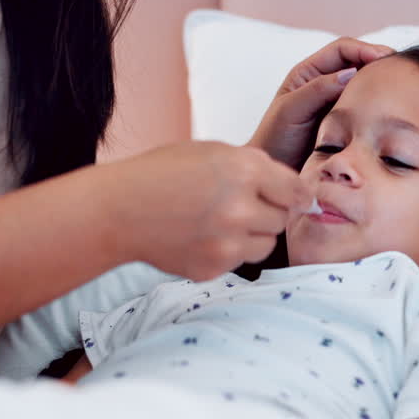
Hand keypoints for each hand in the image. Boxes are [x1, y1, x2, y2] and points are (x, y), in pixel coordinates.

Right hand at [99, 141, 312, 280]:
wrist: (118, 210)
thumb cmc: (162, 174)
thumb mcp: (211, 151)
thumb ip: (256, 167)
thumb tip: (300, 194)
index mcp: (243, 169)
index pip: (296, 191)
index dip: (297, 195)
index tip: (296, 200)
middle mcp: (240, 207)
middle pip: (282, 219)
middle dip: (268, 212)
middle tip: (239, 205)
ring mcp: (227, 241)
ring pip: (266, 244)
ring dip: (253, 234)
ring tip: (222, 221)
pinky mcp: (214, 266)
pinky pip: (241, 261)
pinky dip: (229, 251)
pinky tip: (203, 236)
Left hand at [250, 37, 394, 168]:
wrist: (275, 172)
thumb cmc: (275, 140)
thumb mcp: (290, 111)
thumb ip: (317, 90)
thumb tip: (351, 72)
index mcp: (308, 72)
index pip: (342, 49)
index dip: (365, 49)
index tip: (385, 57)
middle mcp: (325, 84)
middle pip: (358, 62)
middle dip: (380, 62)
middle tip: (402, 70)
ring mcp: (337, 103)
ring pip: (365, 85)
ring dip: (382, 84)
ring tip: (402, 87)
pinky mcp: (347, 123)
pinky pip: (367, 109)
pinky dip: (380, 107)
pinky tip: (393, 112)